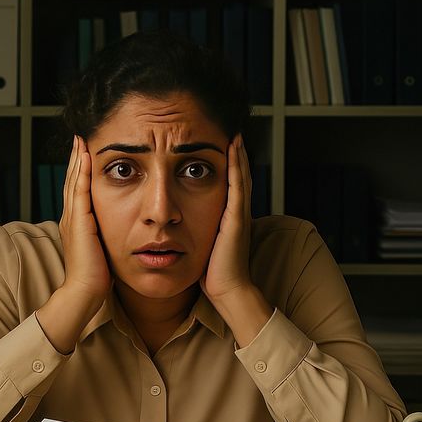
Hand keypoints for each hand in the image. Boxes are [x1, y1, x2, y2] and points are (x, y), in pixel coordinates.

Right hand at [58, 135, 110, 305]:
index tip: (87, 153)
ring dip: (78, 160)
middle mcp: (71, 218)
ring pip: (74, 182)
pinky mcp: (78, 222)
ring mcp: (72, 219)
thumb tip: (121, 229)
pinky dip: (82, 173)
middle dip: (78, 159)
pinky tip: (86, 158)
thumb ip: (106, 236)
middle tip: (81, 138)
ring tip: (82, 141)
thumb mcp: (102, 250)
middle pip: (73, 181)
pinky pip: (79, 192)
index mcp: (76, 224)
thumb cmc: (96, 278)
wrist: (84, 292)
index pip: (78, 191)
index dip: (81, 171)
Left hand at [201, 134, 252, 303]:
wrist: (228, 290)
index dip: (228, 166)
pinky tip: (233, 149)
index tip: (221, 147)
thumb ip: (198, 231)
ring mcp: (239, 214)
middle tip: (230, 132)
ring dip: (237, 154)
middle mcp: (238, 213)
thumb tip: (182, 226)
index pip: (230, 185)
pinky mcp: (236, 218)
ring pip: (240, 176)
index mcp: (230, 218)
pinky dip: (236, 166)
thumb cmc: (213, 274)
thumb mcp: (203, 245)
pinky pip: (237, 186)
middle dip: (235, 154)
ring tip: (233, 134)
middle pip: (238, 175)